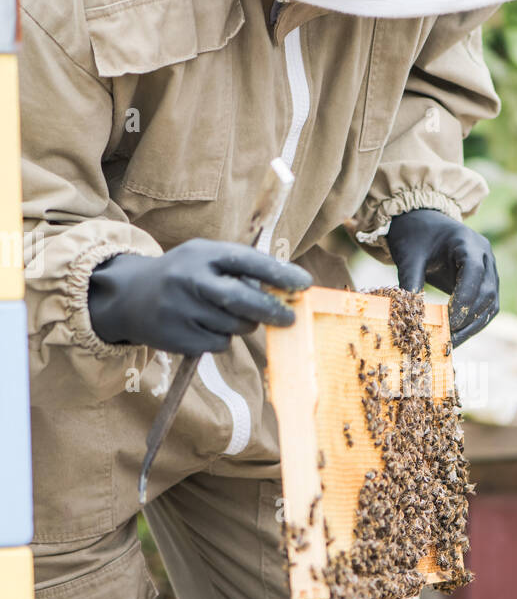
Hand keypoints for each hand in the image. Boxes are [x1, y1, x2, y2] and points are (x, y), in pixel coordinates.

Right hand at [88, 239, 311, 355]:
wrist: (130, 296)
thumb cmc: (184, 275)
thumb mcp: (205, 258)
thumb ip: (241, 269)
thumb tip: (287, 290)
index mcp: (202, 253)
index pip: (247, 261)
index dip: (279, 274)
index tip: (304, 284)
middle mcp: (190, 280)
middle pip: (242, 300)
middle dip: (272, 311)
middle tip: (290, 318)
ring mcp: (181, 310)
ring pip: (234, 326)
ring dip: (243, 325)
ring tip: (226, 315)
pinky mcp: (177, 337)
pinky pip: (218, 344)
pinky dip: (222, 339)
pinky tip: (206, 327)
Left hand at [385, 209, 498, 346]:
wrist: (424, 224)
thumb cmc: (415, 237)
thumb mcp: (409, 257)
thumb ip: (410, 281)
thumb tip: (408, 315)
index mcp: (468, 242)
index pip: (474, 272)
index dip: (464, 299)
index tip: (449, 322)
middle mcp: (486, 256)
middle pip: (487, 292)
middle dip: (468, 319)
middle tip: (447, 339)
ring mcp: (489, 270)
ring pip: (490, 304)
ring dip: (472, 326)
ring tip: (450, 344)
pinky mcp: (485, 284)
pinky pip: (485, 308)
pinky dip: (472, 324)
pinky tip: (455, 337)